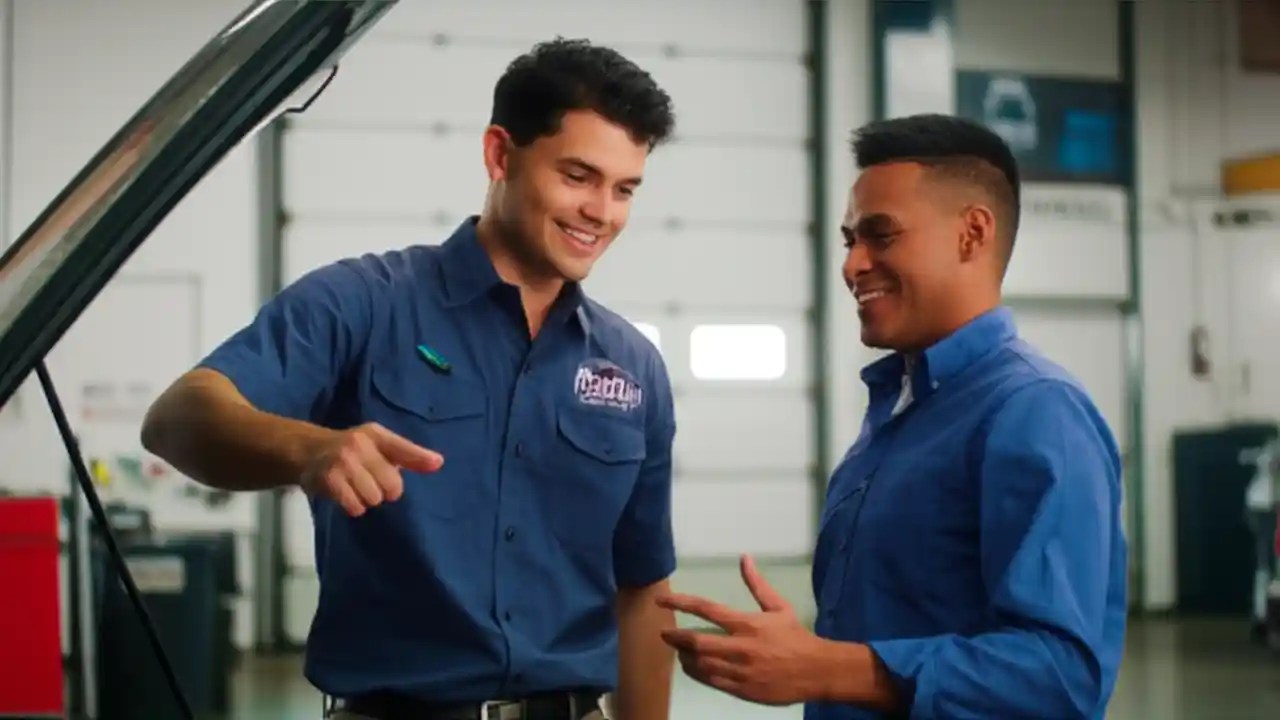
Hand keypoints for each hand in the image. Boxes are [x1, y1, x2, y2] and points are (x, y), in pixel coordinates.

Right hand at [299, 422, 443, 516]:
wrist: (308, 450)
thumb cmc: (353, 450)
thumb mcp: (380, 445)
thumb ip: (409, 455)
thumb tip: (438, 463)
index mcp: (376, 435)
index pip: (402, 447)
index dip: (420, 458)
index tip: (437, 464)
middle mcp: (360, 445)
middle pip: (392, 485)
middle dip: (385, 490)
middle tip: (371, 482)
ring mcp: (343, 462)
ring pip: (374, 498)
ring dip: (368, 499)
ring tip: (356, 487)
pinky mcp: (330, 479)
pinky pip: (356, 506)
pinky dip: (354, 506)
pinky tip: (347, 495)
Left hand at [655, 554, 829, 705]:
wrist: (815, 671)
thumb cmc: (795, 637)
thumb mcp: (779, 607)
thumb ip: (757, 584)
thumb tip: (744, 558)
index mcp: (747, 624)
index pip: (707, 610)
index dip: (681, 603)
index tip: (662, 601)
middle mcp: (740, 647)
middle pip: (697, 642)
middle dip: (676, 638)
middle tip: (664, 634)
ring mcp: (739, 671)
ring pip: (701, 664)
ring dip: (685, 657)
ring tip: (679, 651)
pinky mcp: (741, 689)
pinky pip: (711, 681)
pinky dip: (698, 673)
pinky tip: (692, 667)